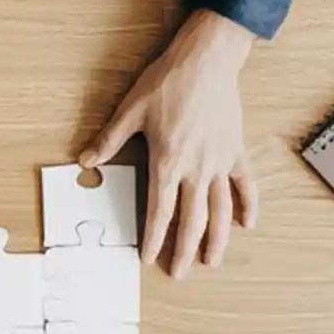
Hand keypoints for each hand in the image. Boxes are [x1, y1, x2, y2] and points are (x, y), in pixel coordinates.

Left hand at [79, 9, 259, 277]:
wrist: (208, 60)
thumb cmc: (168, 83)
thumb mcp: (130, 110)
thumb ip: (109, 140)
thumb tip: (85, 160)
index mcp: (168, 162)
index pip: (159, 211)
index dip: (154, 238)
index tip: (150, 258)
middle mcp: (197, 169)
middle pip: (192, 219)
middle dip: (184, 249)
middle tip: (179, 272)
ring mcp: (220, 162)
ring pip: (221, 210)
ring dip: (218, 239)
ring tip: (212, 261)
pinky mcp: (237, 151)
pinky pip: (245, 184)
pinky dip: (248, 205)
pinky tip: (247, 224)